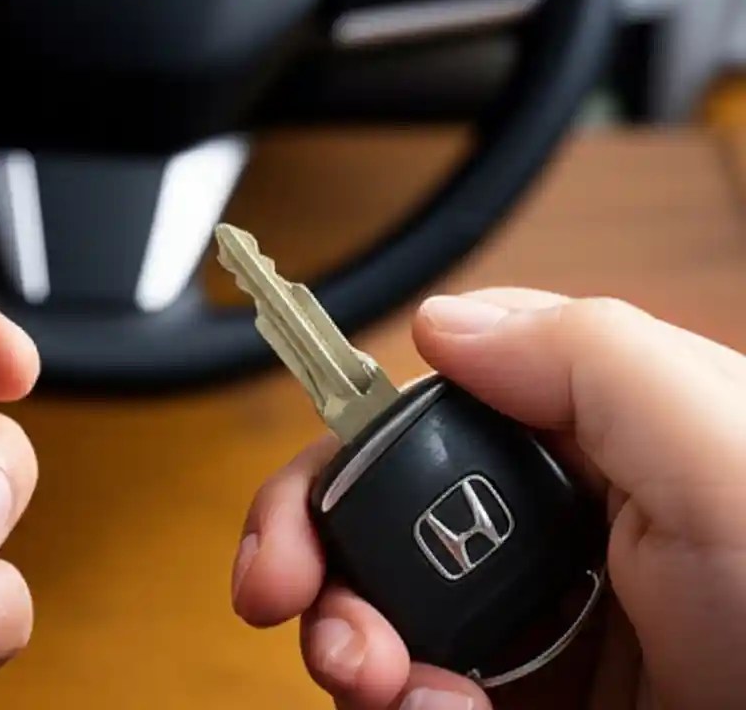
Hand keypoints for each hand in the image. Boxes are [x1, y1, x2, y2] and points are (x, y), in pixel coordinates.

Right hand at [230, 288, 745, 708]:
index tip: (292, 534)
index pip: (422, 431)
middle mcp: (557, 544)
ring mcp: (542, 645)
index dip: (339, 471)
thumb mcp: (727, 453)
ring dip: (354, 650)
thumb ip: (589, 357)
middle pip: (380, 533)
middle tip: (296, 606)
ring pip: (384, 628)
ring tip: (379, 682)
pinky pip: (422, 704)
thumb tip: (444, 323)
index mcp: (595, 454)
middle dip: (321, 566)